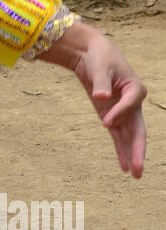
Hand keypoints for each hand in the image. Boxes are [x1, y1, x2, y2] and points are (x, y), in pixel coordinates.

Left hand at [37, 20, 146, 177]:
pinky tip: (123, 166)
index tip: (105, 121)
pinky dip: (121, 150)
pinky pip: (118, 136)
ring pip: (130, 136)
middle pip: (138, 129)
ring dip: (131, 155)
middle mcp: (133, 103)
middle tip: (138, 170)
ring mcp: (122, 111)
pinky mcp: (111, 115)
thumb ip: (101, 83)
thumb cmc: (99, 57)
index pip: (130, 106)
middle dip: (138, 150)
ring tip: (134, 175)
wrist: (90, 54)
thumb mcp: (100, 67)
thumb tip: (100, 97)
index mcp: (135, 89)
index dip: (118, 115)